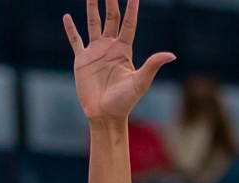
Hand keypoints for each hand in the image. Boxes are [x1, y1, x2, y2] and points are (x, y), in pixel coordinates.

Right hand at [65, 0, 174, 122]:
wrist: (104, 115)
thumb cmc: (124, 101)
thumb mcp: (140, 82)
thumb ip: (152, 66)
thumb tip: (171, 55)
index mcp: (124, 50)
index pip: (128, 23)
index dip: (131, 8)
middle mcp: (110, 47)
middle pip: (111, 18)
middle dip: (110, 1)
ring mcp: (96, 52)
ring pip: (93, 23)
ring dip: (92, 8)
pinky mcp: (82, 60)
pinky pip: (75, 40)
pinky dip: (71, 29)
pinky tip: (67, 17)